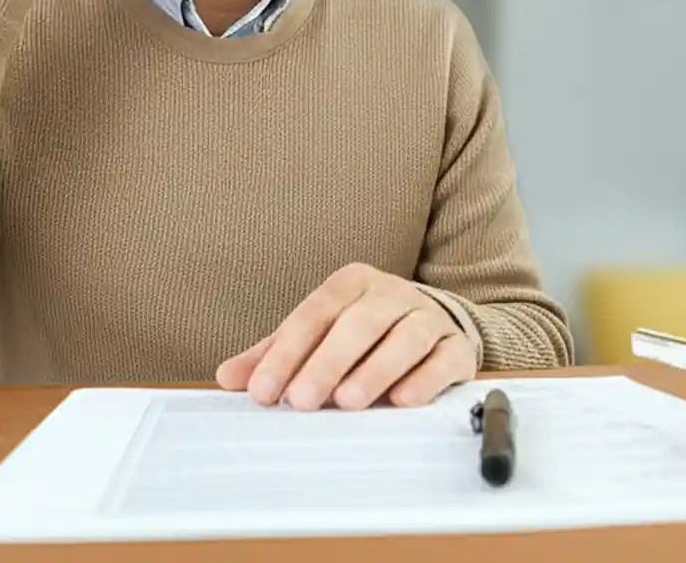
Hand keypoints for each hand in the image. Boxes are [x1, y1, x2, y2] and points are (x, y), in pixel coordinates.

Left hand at [216, 263, 476, 410]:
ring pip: (405, 337)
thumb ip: (275, 354)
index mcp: (351, 283)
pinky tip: (402, 400)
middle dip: (328, 362)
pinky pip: (444, 358)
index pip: (315, 312)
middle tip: (303, 401)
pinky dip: (424, 378)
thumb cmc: (365, 334)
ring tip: (349, 401)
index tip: (263, 390)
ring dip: (376, 369)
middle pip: (360, 322)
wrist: (435, 324)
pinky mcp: (457, 346)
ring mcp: (428, 317)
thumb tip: (228, 377)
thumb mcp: (318, 336)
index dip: (287, 351)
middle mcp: (391, 294)